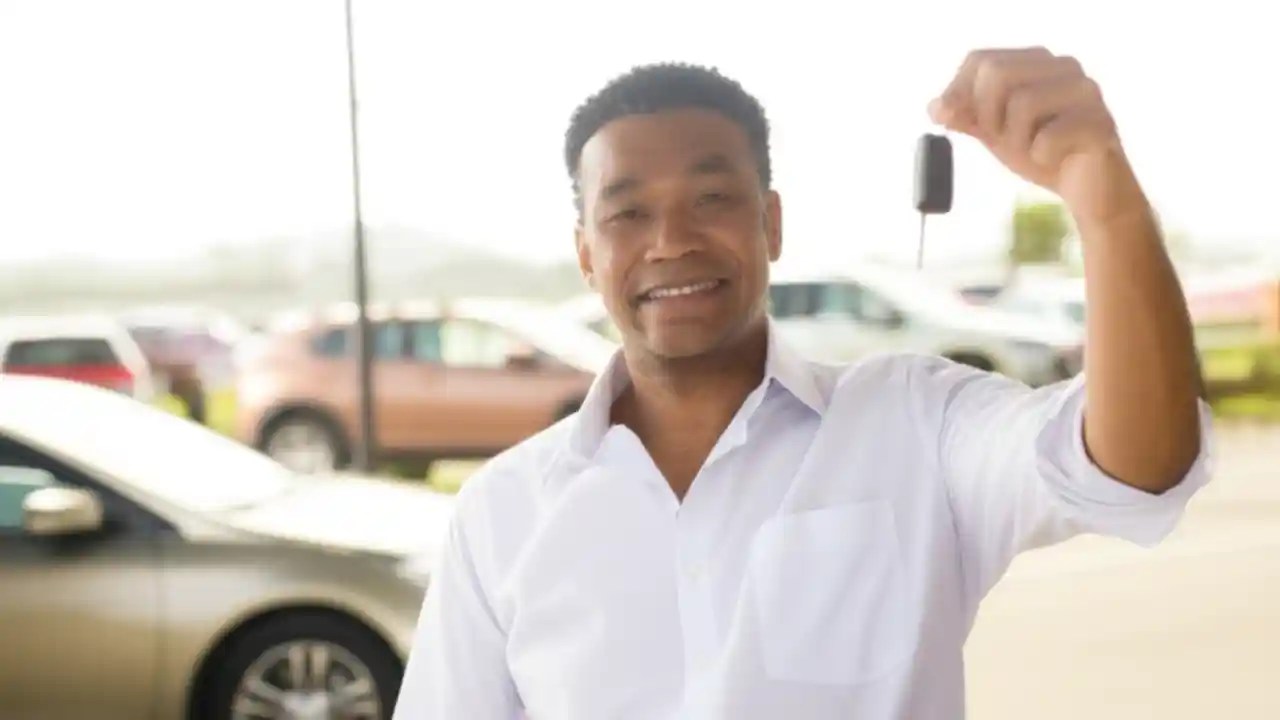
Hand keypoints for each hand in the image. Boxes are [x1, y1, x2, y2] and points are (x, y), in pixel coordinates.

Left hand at [929, 47, 1149, 228]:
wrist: (1088, 190)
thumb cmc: (1042, 153)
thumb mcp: (995, 133)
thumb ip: (967, 116)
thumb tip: (936, 107)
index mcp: (1035, 62)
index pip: (979, 59)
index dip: (957, 92)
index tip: (952, 121)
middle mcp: (1063, 66)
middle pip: (997, 72)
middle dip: (987, 115)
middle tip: (1002, 138)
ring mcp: (1085, 91)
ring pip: (1023, 103)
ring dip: (1016, 140)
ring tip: (1032, 150)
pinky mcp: (1100, 122)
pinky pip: (1048, 137)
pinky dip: (1041, 156)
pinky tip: (1054, 159)